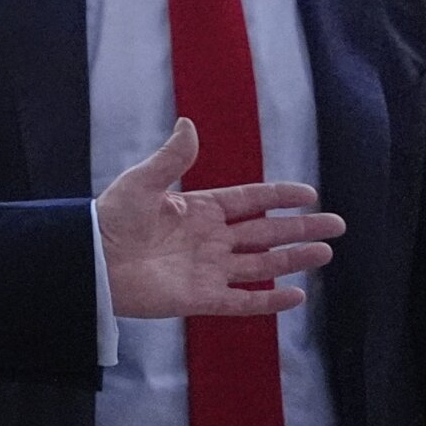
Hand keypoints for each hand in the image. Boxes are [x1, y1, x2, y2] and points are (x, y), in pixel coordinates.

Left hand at [97, 118, 342, 319]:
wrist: (90, 259)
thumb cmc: (110, 219)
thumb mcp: (141, 182)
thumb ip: (171, 158)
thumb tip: (188, 124)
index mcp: (199, 210)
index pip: (249, 201)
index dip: (279, 196)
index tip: (309, 193)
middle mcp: (209, 240)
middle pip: (265, 233)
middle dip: (300, 229)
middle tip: (336, 225)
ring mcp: (207, 270)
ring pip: (261, 266)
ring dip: (293, 260)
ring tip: (325, 253)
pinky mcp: (200, 299)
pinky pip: (241, 301)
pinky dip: (268, 302)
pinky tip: (296, 297)